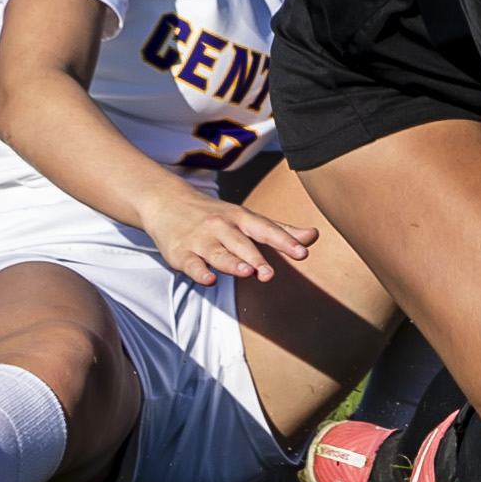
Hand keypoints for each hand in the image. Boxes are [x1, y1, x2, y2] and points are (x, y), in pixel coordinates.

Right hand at [138, 190, 318, 285]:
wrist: (167, 202)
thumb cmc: (215, 215)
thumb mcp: (247, 218)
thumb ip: (280, 230)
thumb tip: (313, 236)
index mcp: (241, 218)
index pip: (266, 229)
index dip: (285, 241)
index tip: (302, 253)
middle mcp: (222, 226)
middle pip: (241, 244)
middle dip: (256, 258)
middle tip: (270, 274)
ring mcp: (200, 239)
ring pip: (217, 253)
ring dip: (231, 263)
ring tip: (246, 273)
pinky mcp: (181, 253)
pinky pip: (191, 263)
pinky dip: (199, 271)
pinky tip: (208, 279)